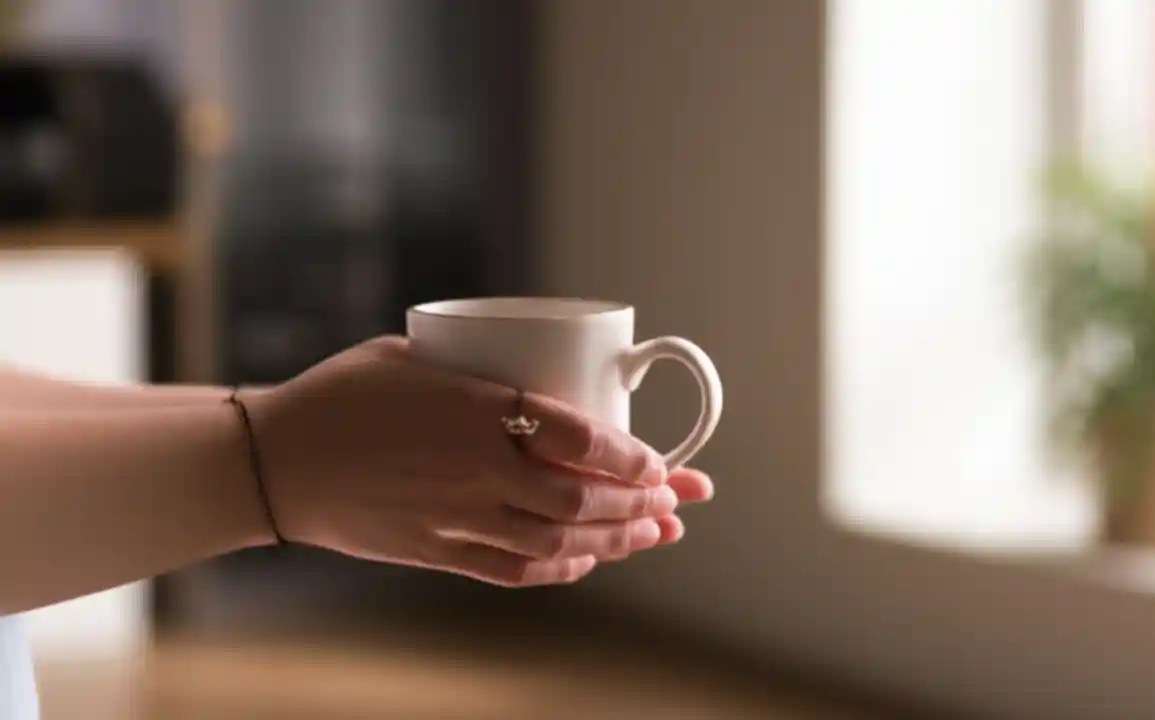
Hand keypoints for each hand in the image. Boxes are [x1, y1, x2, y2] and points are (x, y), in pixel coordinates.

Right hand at [241, 337, 713, 586]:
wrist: (274, 460)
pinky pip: (512, 570)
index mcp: (475, 409)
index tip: (658, 461)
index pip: (579, 439)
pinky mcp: (435, 551)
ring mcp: (456, 517)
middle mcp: (475, 469)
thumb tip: (536, 369)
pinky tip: (586, 561)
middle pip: (581, 498)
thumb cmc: (342, 393)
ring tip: (654, 534)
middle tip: (678, 501)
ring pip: (557, 539)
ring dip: (615, 540)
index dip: (631, 457)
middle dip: (641, 504)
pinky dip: (559, 568)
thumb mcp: (414, 355)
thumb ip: (480, 370)